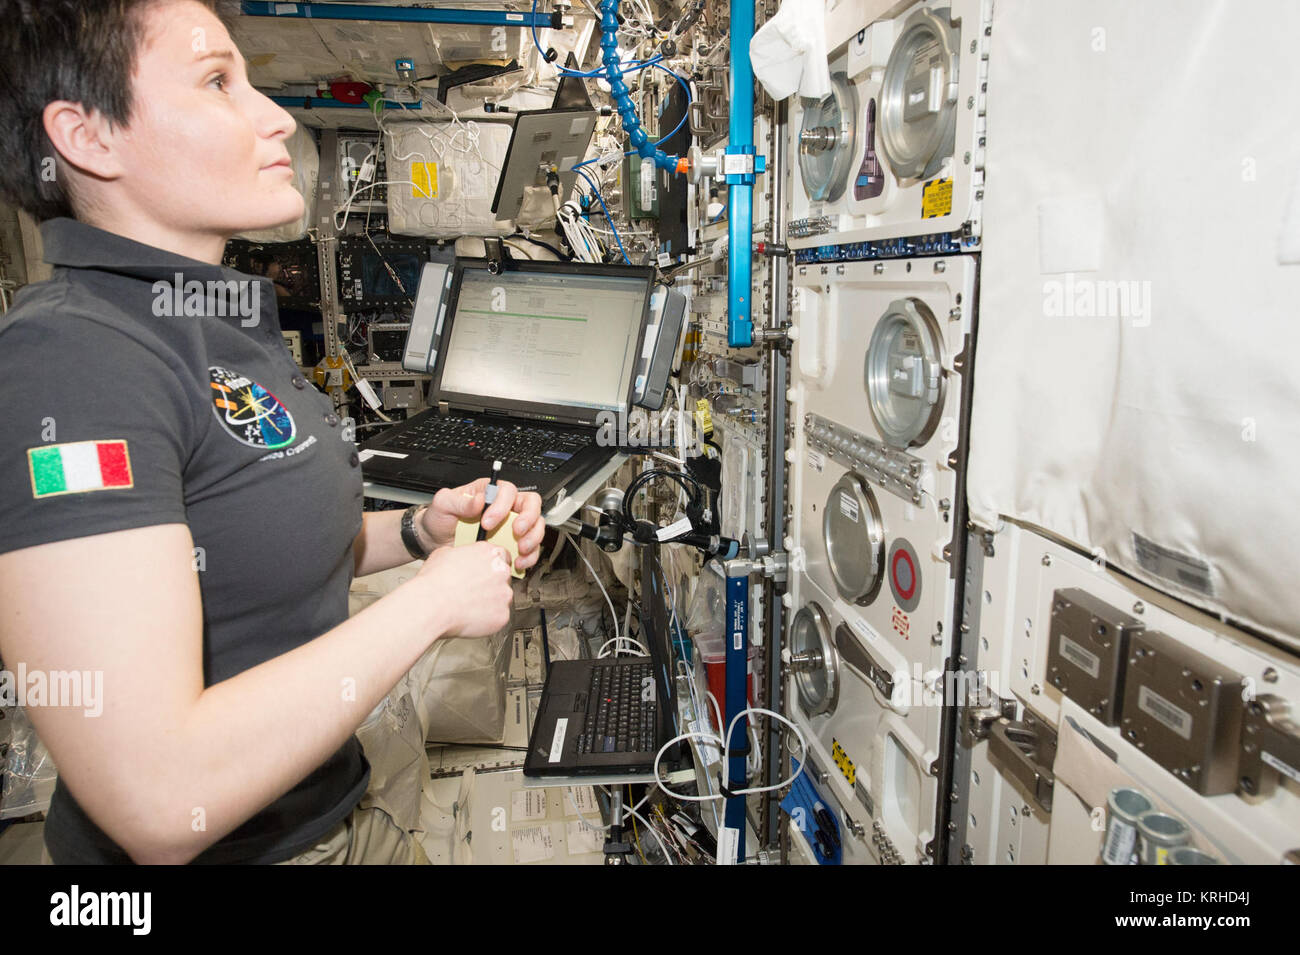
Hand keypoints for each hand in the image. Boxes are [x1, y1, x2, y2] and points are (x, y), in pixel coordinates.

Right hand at [415, 542, 513, 637]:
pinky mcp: (503, 614)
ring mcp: (504, 594)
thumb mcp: (444, 553)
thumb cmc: (435, 581)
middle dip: (490, 584)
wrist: (432, 605)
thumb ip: (461, 554)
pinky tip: (471, 616)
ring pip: (501, 598)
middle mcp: (502, 571)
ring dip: (490, 602)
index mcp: (490, 553)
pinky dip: (488, 618)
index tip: (484, 572)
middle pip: (503, 578)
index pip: (502, 556)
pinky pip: (498, 616)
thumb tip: (460, 558)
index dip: (491, 566)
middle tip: (473, 591)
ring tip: (469, 605)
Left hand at [421, 477, 546, 571]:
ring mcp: (511, 527)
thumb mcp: (442, 504)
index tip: (487, 522)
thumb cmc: (440, 519)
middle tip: (516, 533)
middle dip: (528, 520)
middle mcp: (505, 507)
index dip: (502, 506)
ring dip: (533, 539)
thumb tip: (480, 500)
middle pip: (531, 505)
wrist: (434, 542)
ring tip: (520, 550)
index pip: (508, 491)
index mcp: (491, 493)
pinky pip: (530, 549)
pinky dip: (529, 557)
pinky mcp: (511, 545)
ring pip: (536, 527)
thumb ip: (459, 500)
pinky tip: (518, 563)